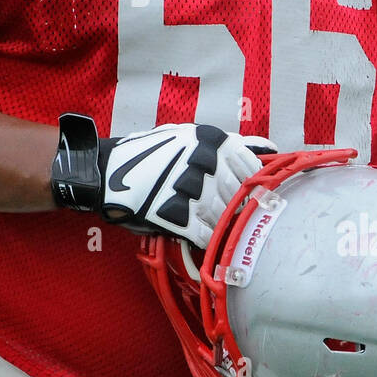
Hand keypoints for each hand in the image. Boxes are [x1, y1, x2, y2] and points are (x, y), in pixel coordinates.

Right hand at [52, 117, 274, 247]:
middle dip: (230, 207)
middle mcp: (207, 163)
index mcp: (214, 140)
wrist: (106, 172)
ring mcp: (193, 191)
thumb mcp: (189, 136)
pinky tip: (196, 233)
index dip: (246, 186)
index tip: (237, 193)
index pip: (252, 170)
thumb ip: (229, 143)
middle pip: (237, 196)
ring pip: (224, 218)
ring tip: (203, 220)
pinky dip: (205, 240)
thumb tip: (269, 149)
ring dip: (217, 224)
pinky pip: (205, 236)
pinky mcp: (178, 217)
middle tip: (216, 209)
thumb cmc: (152, 154)